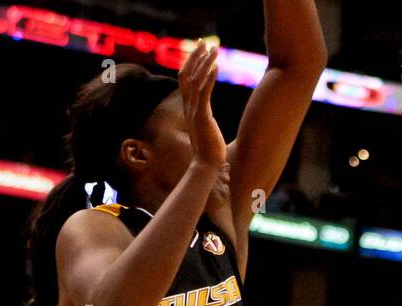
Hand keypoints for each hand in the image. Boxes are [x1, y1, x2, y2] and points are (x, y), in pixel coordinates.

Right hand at [179, 40, 225, 168]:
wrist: (206, 166)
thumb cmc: (209, 152)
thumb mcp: (205, 130)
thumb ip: (204, 120)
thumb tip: (205, 119)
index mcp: (189, 109)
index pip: (185, 80)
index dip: (190, 63)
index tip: (198, 51)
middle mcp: (189, 107)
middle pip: (186, 74)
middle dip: (195, 56)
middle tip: (203, 42)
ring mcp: (194, 111)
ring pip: (195, 80)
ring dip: (204, 62)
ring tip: (213, 49)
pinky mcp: (202, 116)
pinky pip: (204, 93)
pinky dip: (208, 78)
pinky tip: (216, 66)